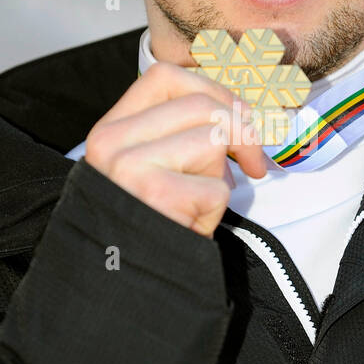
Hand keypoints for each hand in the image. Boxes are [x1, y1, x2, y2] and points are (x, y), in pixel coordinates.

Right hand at [84, 62, 267, 237]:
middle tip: (253, 162)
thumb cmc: (149, 226)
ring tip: (199, 202)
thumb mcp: (155, 168)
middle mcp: (112, 143)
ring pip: (213, 139)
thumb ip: (183, 134)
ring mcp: (131, 167)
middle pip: (201, 104)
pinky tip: (191, 224)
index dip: (213, 90)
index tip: (238, 117)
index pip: (165, 77)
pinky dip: (216, 208)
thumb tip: (243, 114)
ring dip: (221, 175)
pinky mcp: (157, 195)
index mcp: (110, 130)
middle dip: (241, 131)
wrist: (125, 286)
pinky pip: (218, 187)